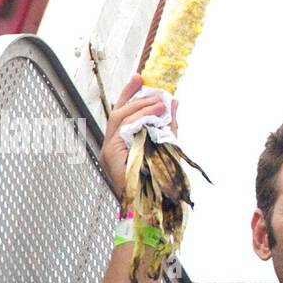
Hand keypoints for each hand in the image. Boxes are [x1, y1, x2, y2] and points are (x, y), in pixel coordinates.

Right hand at [99, 75, 178, 200]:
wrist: (152, 205)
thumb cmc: (158, 180)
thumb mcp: (166, 146)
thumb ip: (168, 125)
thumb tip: (174, 102)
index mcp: (122, 143)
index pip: (123, 113)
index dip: (129, 94)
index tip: (139, 77)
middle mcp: (112, 144)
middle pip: (118, 112)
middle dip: (133, 96)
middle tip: (151, 88)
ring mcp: (109, 148)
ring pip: (119, 117)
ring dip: (140, 107)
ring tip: (158, 102)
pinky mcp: (110, 153)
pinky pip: (122, 129)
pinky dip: (137, 118)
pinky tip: (152, 114)